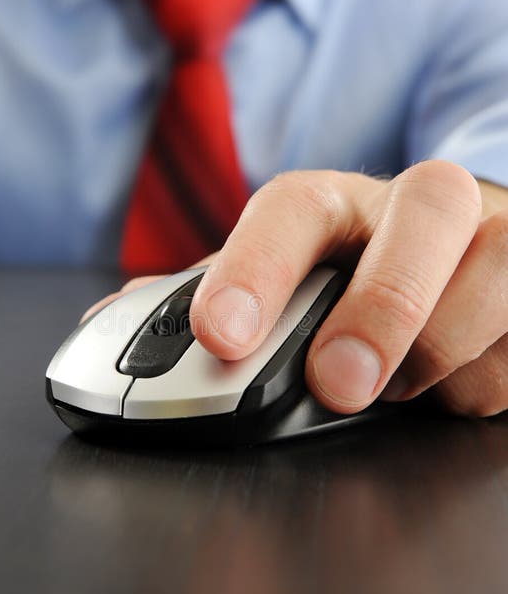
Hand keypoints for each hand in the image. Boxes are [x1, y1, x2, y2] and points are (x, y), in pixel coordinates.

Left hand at [190, 160, 507, 417]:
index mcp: (341, 205)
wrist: (460, 260)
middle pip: (428, 209)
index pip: (294, 210)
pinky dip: (479, 382)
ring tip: (400, 388)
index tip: (220, 335)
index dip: (254, 268)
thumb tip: (123, 314)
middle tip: (338, 383)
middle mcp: (425, 208)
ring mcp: (495, 240)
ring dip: (444, 345)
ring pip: (500, 269)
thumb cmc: (358, 279)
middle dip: (384, 302)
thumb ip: (216, 296)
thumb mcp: (286, 284)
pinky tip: (450, 386)